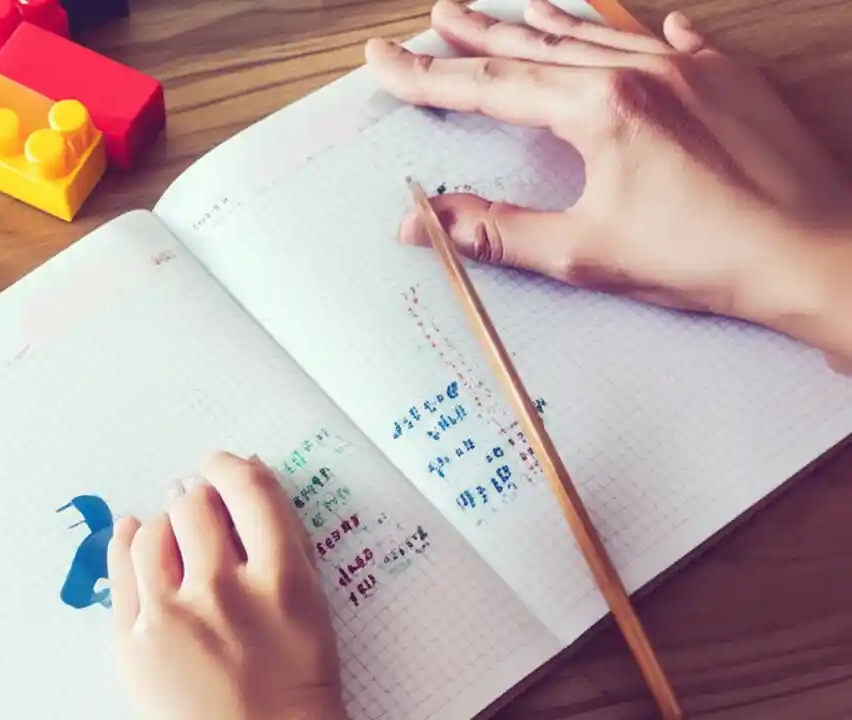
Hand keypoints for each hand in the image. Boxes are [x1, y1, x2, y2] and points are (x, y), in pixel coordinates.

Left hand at [108, 452, 345, 719]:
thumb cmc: (294, 687)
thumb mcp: (310, 610)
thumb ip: (285, 544)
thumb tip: (249, 480)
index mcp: (281, 582)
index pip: (250, 493)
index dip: (229, 469)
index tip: (220, 465)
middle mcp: (225, 591)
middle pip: (195, 506)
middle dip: (197, 499)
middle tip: (197, 505)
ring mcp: (173, 616)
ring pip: (154, 532)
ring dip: (166, 525)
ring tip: (174, 535)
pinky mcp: (134, 641)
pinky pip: (121, 568)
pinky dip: (128, 542)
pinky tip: (134, 533)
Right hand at [368, 0, 851, 368]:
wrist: (815, 253)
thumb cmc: (708, 257)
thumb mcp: (585, 253)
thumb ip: (498, 231)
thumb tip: (425, 222)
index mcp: (599, 110)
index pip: (491, 87)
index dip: (429, 77)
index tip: (387, 61)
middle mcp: (640, 74)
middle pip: (537, 46)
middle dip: (480, 34)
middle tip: (440, 15)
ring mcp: (689, 69)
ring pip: (598, 35)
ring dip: (549, 22)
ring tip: (511, 7)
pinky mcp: (730, 79)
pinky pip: (674, 40)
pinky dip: (641, 33)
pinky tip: (640, 24)